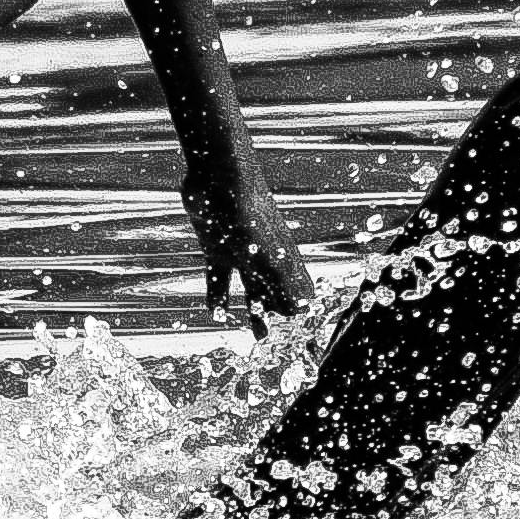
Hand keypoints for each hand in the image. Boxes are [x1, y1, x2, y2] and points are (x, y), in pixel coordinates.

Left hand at [186, 157, 310, 321]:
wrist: (218, 177)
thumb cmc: (247, 213)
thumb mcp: (265, 252)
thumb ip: (284, 282)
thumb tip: (304, 310)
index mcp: (283, 257)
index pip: (300, 289)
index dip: (298, 309)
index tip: (295, 329)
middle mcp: (265, 256)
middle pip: (276, 291)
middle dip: (278, 315)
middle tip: (276, 340)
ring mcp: (240, 251)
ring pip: (252, 288)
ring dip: (254, 310)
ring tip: (258, 335)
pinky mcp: (216, 246)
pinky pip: (220, 277)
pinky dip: (219, 295)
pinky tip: (215, 312)